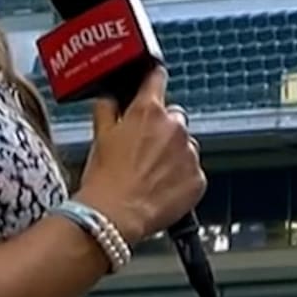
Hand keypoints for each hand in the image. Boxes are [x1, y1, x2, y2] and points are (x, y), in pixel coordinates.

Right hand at [76, 67, 205, 242]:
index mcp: (148, 111)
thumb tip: (109, 98)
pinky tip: (161, 188)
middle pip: (174, 117)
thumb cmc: (104, 179)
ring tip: (151, 174)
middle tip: (143, 149)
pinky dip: (181, 177)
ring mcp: (189, 153)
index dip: (153, 79)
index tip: (153, 80)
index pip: (157, 78)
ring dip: (173, 154)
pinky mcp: (198, 179)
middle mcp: (174, 127)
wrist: (114, 217)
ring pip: (185, 145)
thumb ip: (106, 109)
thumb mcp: (99, 136)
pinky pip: (192, 172)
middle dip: (162, 128)